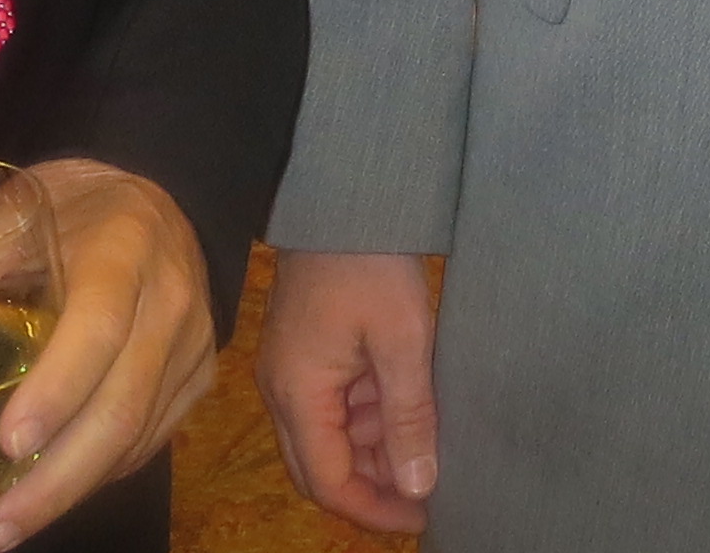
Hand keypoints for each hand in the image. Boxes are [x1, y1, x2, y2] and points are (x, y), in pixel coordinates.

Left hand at [0, 162, 216, 548]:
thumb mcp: (8, 218)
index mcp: (124, 246)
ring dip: (68, 494)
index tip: (5, 446)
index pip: (100, 327)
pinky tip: (44, 499)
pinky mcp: (196, 380)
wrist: (153, 193)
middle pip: (122, 405)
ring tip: (0, 531)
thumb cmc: (67, 208)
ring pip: (137, 437)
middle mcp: (172, 298)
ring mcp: (193, 345)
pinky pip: (146, 443)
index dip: (57, 389)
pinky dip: (93, 479)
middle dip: (56, 480)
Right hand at [257, 249, 439, 531]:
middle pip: (321, 465)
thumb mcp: (403, 338)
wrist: (346, 193)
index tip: (421, 516)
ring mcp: (292, 369)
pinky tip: (406, 406)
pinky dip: (368, 413)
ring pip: (330, 434)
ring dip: (374, 447)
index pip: (328, 481)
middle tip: (426, 492)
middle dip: (373, 485)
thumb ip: (409, 416)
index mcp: (297, 393)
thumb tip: (418, 486)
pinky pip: (333, 403)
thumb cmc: (372, 261)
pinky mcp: (306, 350)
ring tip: (427, 444)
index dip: (373, 508)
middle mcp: (283, 390)